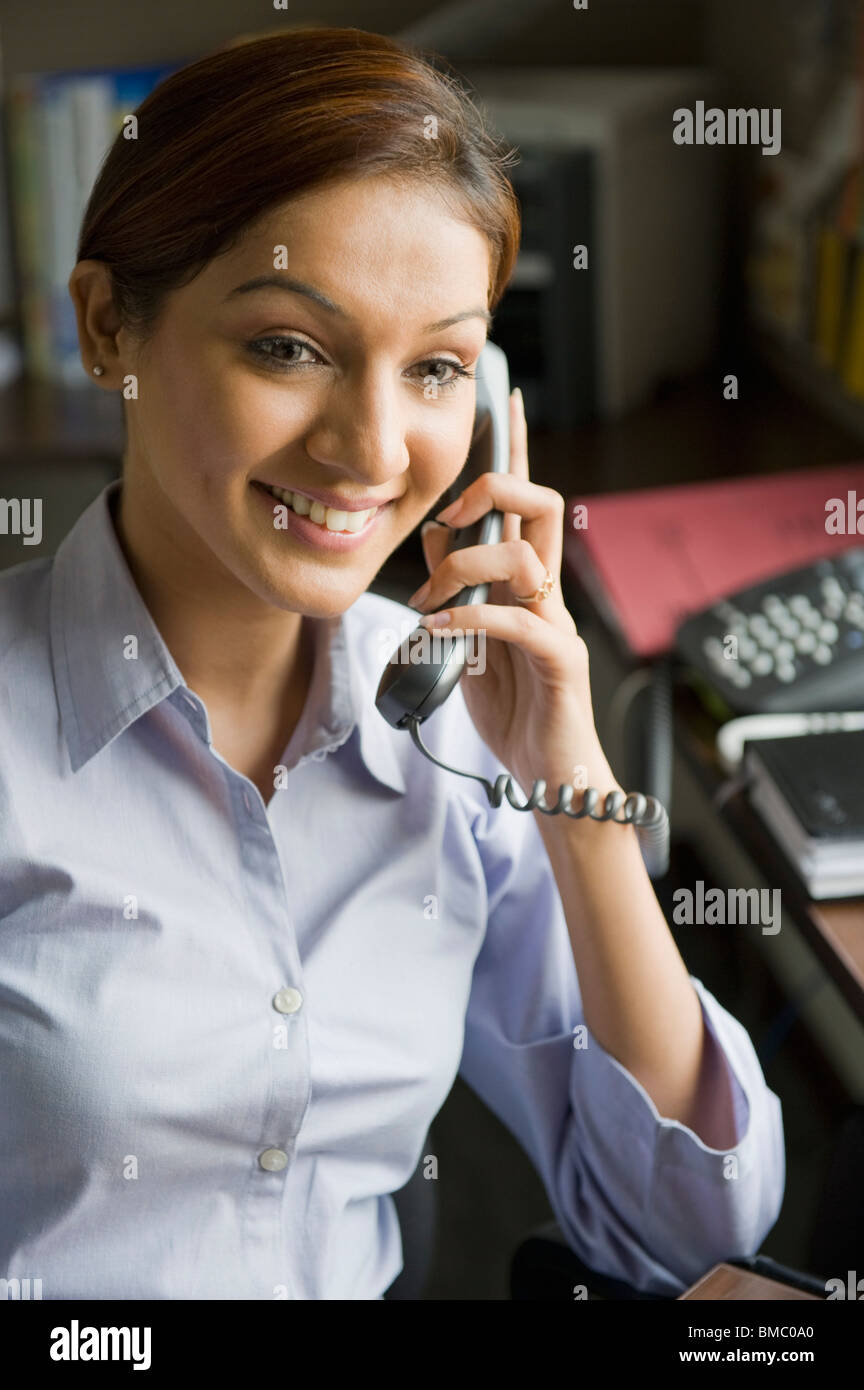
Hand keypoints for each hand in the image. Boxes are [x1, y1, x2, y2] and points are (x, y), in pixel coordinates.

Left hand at [406, 387, 620, 801]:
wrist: (549, 774)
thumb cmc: (513, 709)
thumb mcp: (470, 642)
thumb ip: (459, 593)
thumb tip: (433, 545)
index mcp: (526, 581)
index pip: (527, 501)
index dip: (517, 448)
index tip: (505, 399)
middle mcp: (548, 591)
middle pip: (543, 504)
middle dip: (493, 492)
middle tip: (448, 522)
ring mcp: (557, 623)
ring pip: (524, 555)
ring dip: (462, 569)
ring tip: (429, 605)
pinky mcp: (560, 660)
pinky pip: (516, 619)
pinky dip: (470, 618)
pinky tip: (439, 630)